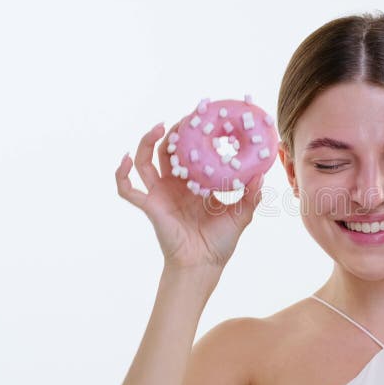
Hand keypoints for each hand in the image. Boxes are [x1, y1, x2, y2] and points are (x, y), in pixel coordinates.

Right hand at [115, 121, 264, 274]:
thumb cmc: (220, 242)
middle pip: (167, 152)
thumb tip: (262, 172)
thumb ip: (251, 193)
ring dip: (147, 143)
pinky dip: (121, 174)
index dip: (193, 137)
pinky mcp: (150, 206)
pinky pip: (128, 189)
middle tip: (184, 119)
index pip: (191, 154)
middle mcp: (175, 186)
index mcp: (195, 185)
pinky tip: (125, 158)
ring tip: (159, 128)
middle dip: (173, 133)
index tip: (202, 118)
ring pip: (145, 162)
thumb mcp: (241, 213)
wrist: (203, 265)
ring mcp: (160, 194)